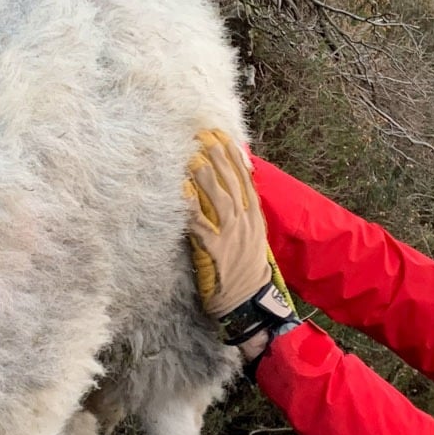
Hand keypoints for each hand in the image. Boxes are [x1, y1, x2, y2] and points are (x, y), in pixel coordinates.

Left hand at [182, 129, 271, 317]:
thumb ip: (241, 208)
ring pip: (218, 198)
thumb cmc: (245, 266)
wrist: (248, 300)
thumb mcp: (251, 233)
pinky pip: (200, 225)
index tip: (220, 134)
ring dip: (205, 176)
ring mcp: (230, 234)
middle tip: (203, 135)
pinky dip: (190, 209)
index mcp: (252, 214)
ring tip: (193, 155)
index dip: (232, 154)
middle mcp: (243, 220)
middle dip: (217, 156)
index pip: (244, 177)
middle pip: (231, 181)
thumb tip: (233, 182)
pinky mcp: (214, 250)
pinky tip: (181, 194)